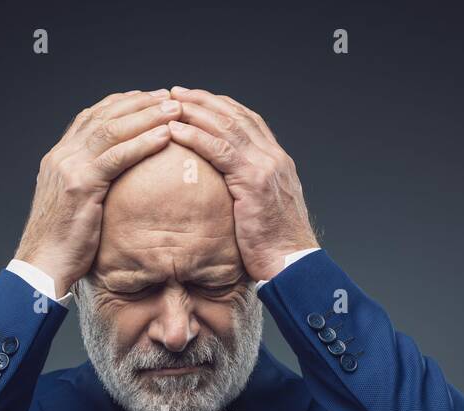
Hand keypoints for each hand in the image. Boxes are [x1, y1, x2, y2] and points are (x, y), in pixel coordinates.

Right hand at [14, 90, 181, 295]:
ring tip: (173, 108)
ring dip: (146, 116)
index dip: (121, 104)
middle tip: (168, 95)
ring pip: (112, 130)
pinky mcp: (80, 185)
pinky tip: (164, 136)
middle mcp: (62, 155)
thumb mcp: (75, 205)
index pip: (91, 117)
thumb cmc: (63, 244)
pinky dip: (142, 143)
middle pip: (104, 116)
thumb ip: (90, 184)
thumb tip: (115, 182)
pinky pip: (117, 157)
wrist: (42, 265)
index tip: (148, 98)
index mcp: (59, 157)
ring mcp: (69, 167)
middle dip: (139, 102)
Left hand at [166, 87, 317, 281]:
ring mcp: (265, 167)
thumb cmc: (275, 246)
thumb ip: (249, 191)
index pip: (248, 120)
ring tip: (171, 104)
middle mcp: (273, 157)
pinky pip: (219, 150)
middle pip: (236, 116)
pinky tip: (175, 130)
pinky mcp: (253, 181)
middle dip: (204, 101)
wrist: (292, 264)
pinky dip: (195, 136)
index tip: (197, 99)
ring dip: (196, 111)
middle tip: (177, 92)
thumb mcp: (263, 210)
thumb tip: (226, 190)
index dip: (221, 106)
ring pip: (227, 127)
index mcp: (277, 161)